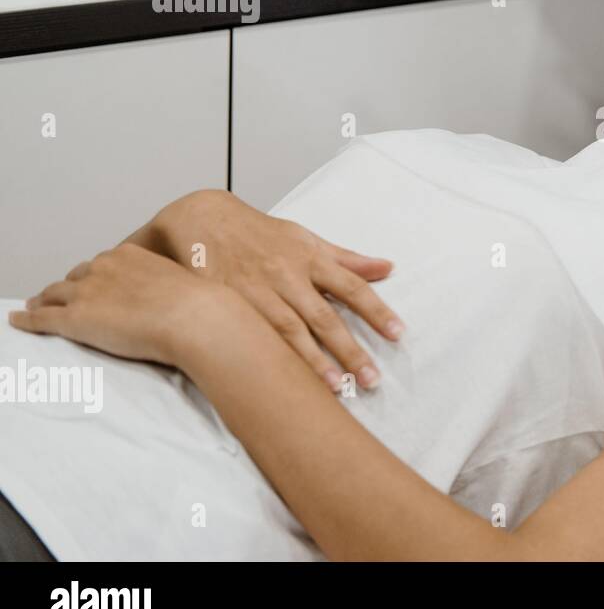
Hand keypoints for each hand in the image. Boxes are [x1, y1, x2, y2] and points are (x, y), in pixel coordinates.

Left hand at [9, 245, 244, 367]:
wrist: (195, 318)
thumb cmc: (199, 303)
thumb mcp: (184, 281)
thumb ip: (170, 284)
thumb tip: (181, 296)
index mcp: (128, 255)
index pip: (102, 264)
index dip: (94, 277)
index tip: (93, 284)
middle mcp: (103, 268)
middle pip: (75, 277)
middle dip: (68, 286)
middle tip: (61, 296)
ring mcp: (86, 293)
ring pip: (53, 295)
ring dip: (42, 300)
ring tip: (35, 306)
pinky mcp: (74, 319)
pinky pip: (41, 318)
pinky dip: (26, 320)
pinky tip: (17, 321)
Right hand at [141, 190, 400, 392]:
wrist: (200, 219)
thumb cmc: (259, 234)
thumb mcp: (305, 239)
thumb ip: (348, 259)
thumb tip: (388, 267)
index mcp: (309, 259)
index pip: (352, 287)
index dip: (376, 311)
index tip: (398, 333)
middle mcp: (286, 276)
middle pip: (324, 317)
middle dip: (349, 349)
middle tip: (372, 379)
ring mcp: (257, 294)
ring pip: (290, 332)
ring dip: (314, 362)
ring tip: (337, 389)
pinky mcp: (228, 306)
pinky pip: (255, 337)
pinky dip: (273, 358)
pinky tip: (285, 379)